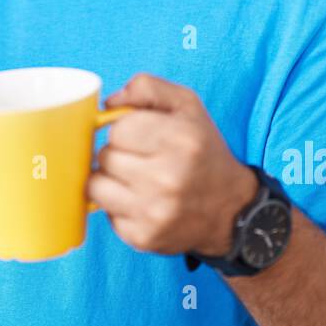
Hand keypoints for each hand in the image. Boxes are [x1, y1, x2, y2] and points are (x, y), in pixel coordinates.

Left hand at [87, 73, 258, 256]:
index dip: (125, 129)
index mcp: (180, 140)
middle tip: (140, 159)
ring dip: (109, 180)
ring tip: (135, 179)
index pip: (118, 129)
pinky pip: (105, 213)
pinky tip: (140, 202)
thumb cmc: (202, 151)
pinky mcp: (143, 237)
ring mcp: (154, 211)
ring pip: (96, 185)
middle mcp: (168, 177)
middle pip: (105, 156)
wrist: (230, 210)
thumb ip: (147, 88)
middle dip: (117, 154)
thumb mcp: (186, 105)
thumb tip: (108, 102)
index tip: (140, 137)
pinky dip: (117, 206)